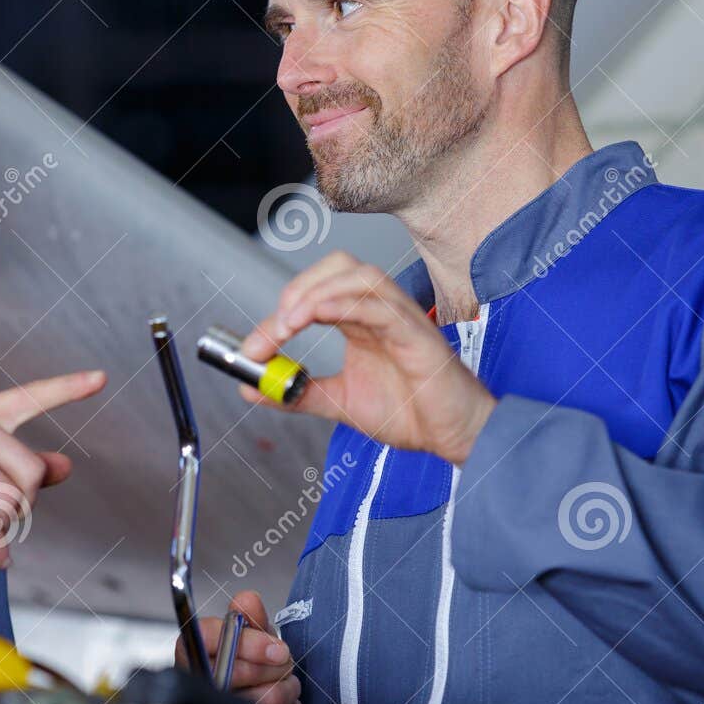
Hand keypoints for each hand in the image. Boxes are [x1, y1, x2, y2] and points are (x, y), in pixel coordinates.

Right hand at [177, 590, 301, 703]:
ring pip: (263, 701)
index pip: (211, 640)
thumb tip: (247, 602)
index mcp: (193, 649)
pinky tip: (283, 702)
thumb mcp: (247, 631)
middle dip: (273, 666)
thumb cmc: (244, 660)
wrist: (251, 693)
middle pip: (238, 673)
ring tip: (283, 679)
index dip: (249, 643)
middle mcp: (198, 683)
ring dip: (286, 687)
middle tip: (282, 660)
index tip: (276, 647)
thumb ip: (247, 614)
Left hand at [240, 252, 495, 463]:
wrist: (452, 436)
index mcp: (361, 322)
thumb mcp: (339, 403)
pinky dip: (345, 303)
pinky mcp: (416, 332)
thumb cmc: (410, 413)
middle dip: (298, 288)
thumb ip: (297, 392)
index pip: (315, 294)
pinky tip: (320, 317)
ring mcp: (400, 317)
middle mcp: (379, 311)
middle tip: (275, 328)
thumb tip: (250, 387)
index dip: (278, 314)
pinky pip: (381, 302)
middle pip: (337, 267)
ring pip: (358, 275)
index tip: (251, 350)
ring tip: (289, 323)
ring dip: (316, 292)